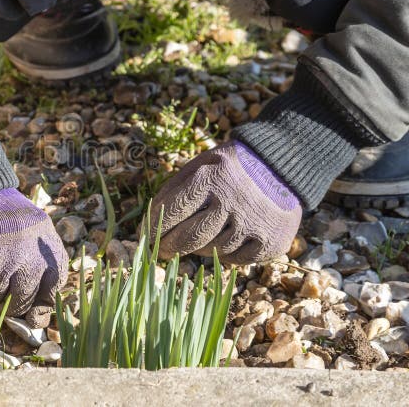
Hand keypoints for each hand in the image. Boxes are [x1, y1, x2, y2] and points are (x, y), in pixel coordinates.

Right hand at [0, 188, 67, 327]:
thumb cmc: (9, 218)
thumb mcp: (40, 234)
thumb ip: (45, 270)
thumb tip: (37, 318)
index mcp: (46, 252)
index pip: (50, 295)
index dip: (39, 310)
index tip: (31, 315)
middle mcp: (25, 259)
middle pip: (19, 303)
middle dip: (10, 301)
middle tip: (2, 280)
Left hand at [147, 141, 301, 263]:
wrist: (280, 167)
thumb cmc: (229, 168)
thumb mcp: (200, 165)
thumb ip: (175, 189)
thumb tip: (149, 222)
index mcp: (212, 178)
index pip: (172, 211)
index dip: (154, 227)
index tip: (144, 236)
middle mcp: (233, 201)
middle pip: (189, 237)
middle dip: (168, 247)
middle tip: (159, 251)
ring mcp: (253, 223)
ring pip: (212, 250)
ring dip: (197, 248)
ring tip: (193, 241)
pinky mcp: (269, 242)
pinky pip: (235, 259)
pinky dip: (223, 254)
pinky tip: (220, 243)